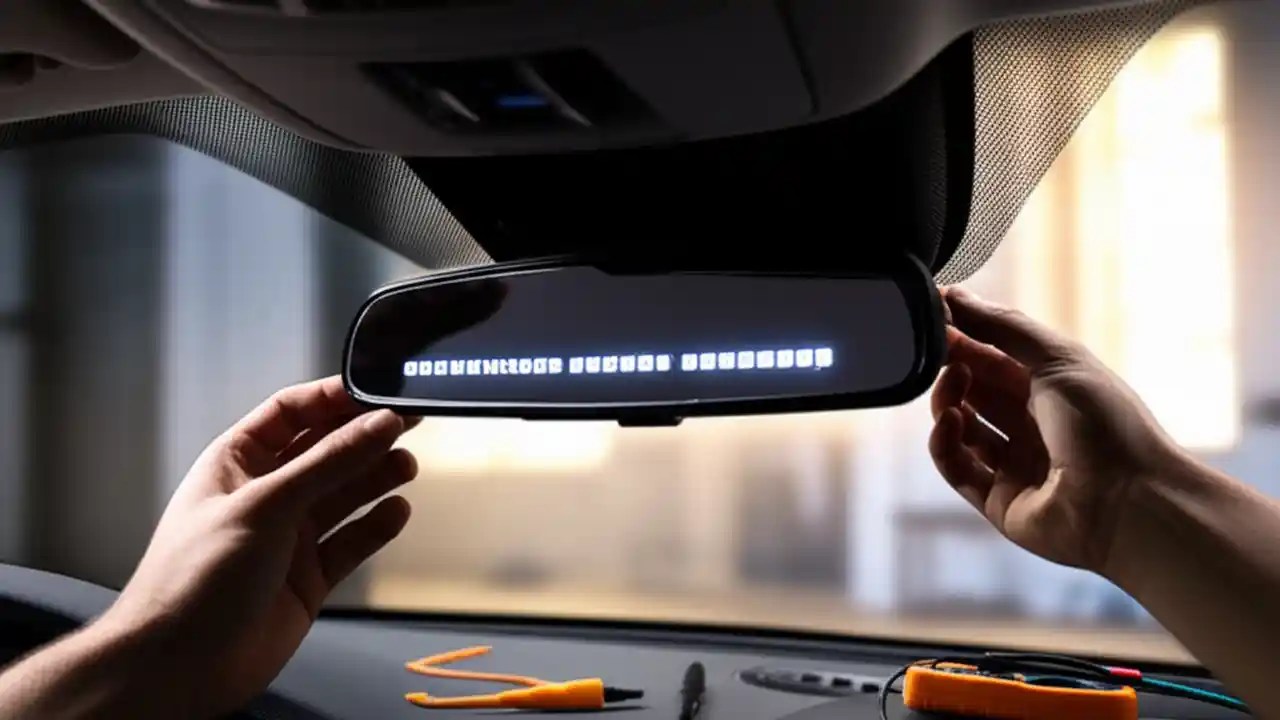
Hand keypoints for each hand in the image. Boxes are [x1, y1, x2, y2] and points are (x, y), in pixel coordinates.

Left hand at [96, 376, 418, 717]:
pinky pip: (351, 541)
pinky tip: (396, 511)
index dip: (333, 399)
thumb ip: (328, 463)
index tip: (377, 392)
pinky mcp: (308, 577)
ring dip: (376, 477)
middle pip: (325, 451)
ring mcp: (287, 537)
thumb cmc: (192, 580)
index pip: (290, 413)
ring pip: (343, 495)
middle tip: (409, 421)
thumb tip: (378, 424)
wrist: (179, 667)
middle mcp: (264, 495)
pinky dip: (376, 526)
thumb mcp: (265, 505)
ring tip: (406, 465)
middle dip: (365, 435)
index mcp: (235, 464)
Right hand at [929, 287, 1188, 574]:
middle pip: (976, 391)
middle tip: (935, 351)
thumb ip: (1002, 326)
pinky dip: (945, 443)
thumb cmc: (1107, 423)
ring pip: (961, 428)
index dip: (966, 337)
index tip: (935, 316)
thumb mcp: (1057, 358)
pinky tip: (948, 421)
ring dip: (948, 402)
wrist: (1132, 503)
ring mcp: (1015, 465)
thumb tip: (953, 295)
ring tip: (952, 386)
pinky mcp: (997, 501)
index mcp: (1053, 389)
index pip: (996, 356)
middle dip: (954, 368)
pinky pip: (958, 467)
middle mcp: (1033, 426)